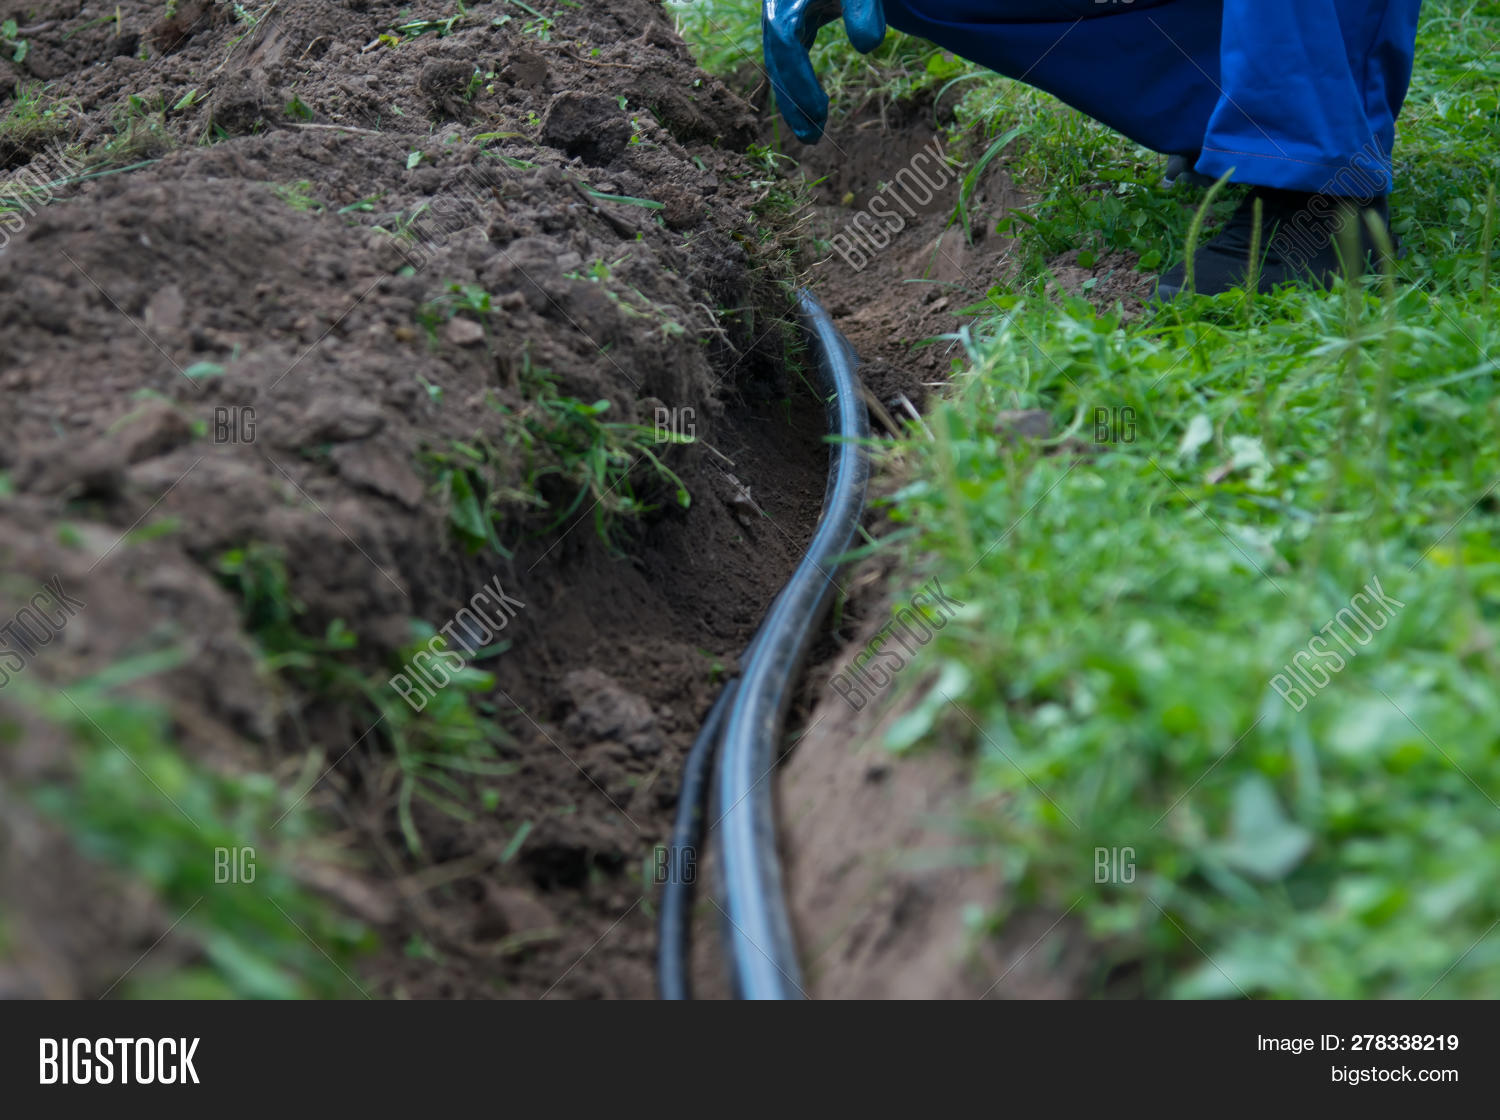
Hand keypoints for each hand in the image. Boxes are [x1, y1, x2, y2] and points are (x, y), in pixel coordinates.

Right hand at [763, 0, 885, 143]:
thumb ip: (864, 9)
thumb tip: (868, 46)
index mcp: (788, 1)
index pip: (786, 45)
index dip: (800, 81)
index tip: (820, 112)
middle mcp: (778, 11)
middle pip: (777, 62)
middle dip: (792, 102)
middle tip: (812, 139)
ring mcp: (783, 19)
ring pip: (780, 67)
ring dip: (793, 102)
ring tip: (811, 135)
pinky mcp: (795, 23)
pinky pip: (791, 62)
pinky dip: (800, 87)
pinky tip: (815, 110)